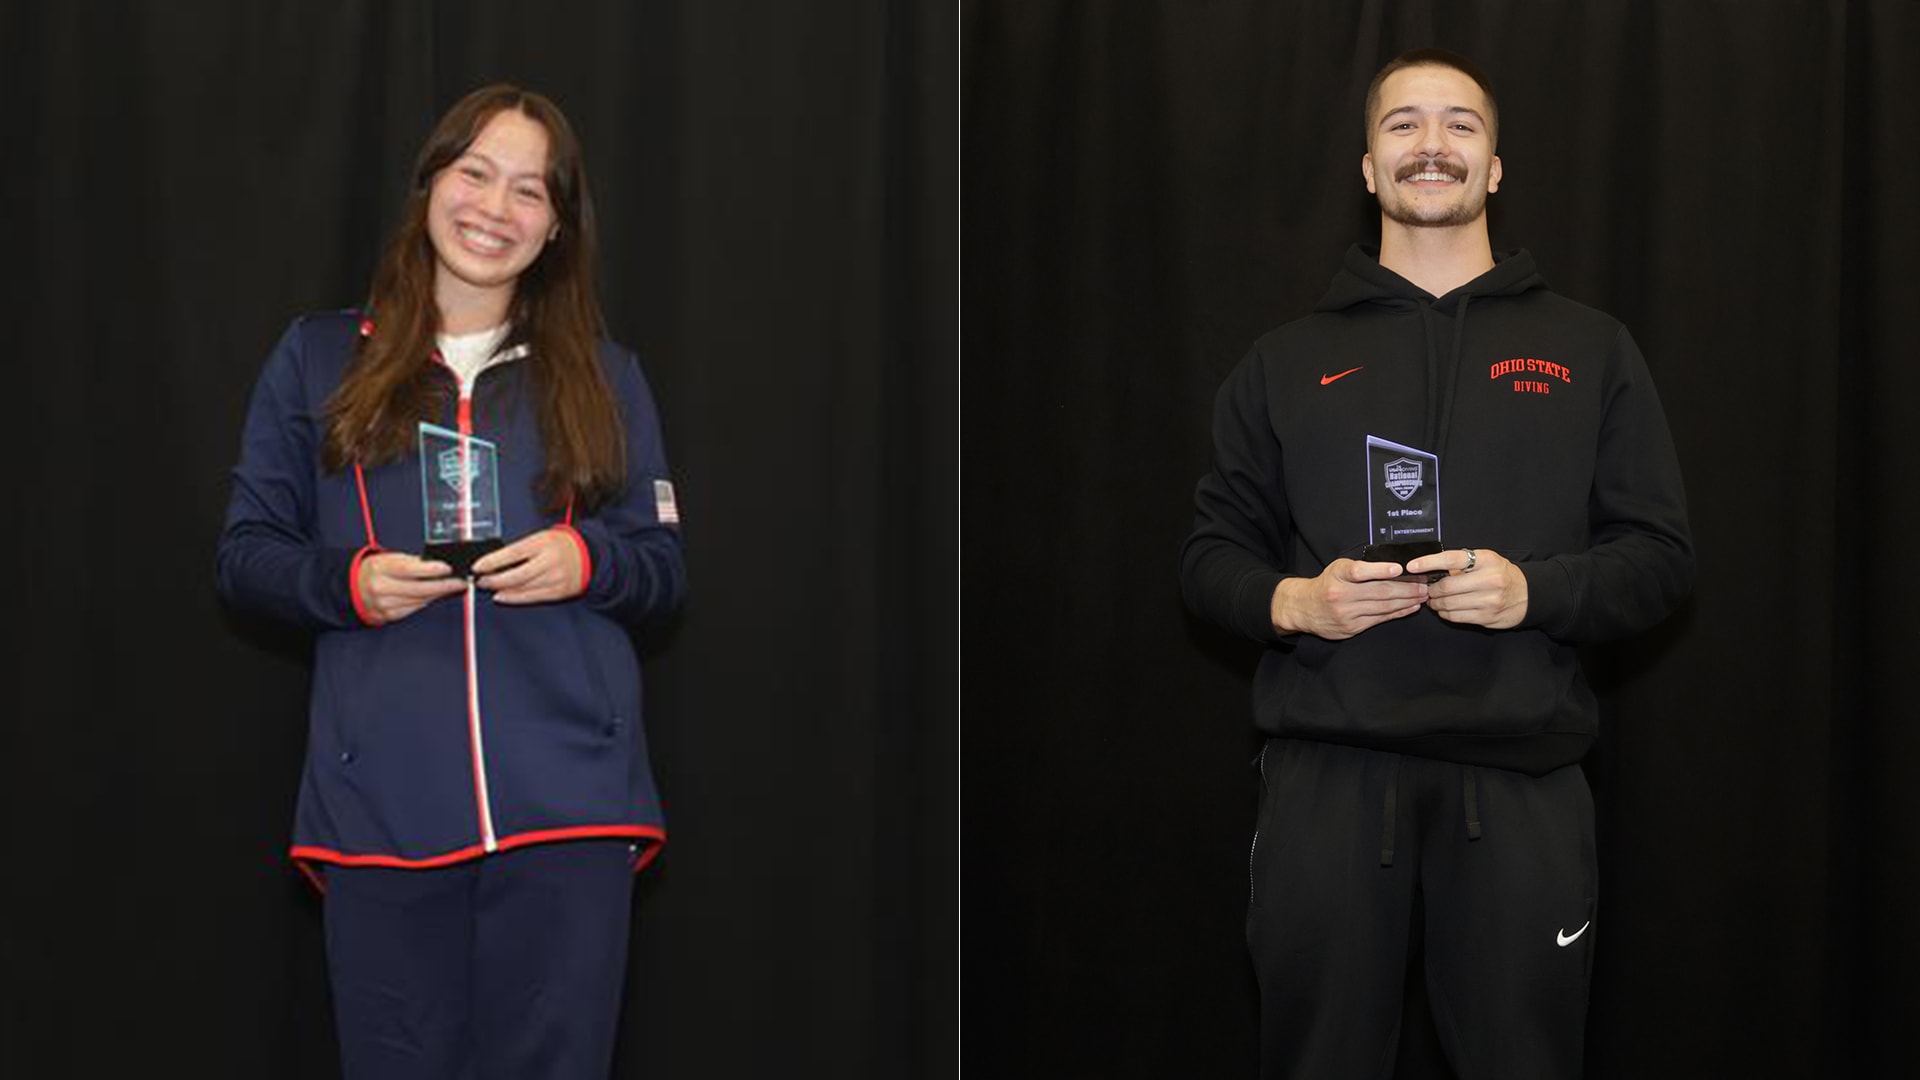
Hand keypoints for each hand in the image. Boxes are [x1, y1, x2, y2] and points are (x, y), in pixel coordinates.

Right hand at [358, 552, 465, 623]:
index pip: (409, 569)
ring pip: (420, 600)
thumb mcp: (389, 558)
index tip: (448, 568)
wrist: (352, 587)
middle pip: (419, 589)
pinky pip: (414, 608)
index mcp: (380, 568)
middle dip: (444, 585)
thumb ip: (412, 562)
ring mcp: (384, 604)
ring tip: (453, 587)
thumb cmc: (375, 570)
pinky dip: (427, 601)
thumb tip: (438, 564)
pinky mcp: (389, 615)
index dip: (431, 570)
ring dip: (439, 594)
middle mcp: (381, 587)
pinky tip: (436, 595)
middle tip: (460, 581)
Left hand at [473, 529, 585, 604]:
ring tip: (489, 587)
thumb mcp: (541, 537)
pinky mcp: (558, 591)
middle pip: (516, 575)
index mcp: (543, 543)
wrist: (589, 555)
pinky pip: (532, 597)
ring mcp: (555, 578)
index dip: (492, 561)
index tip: (477, 567)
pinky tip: (502, 596)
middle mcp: (549, 561)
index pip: (513, 553)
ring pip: (522, 588)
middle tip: (480, 580)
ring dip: (501, 589)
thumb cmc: (561, 545)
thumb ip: (521, 549)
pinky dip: (514, 598)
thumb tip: (495, 562)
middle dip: (494, 580)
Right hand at [1271, 558, 1428, 639]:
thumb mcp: (1338, 569)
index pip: (1360, 571)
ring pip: (1382, 607)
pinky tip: (1409, 608)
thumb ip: (1361, 568)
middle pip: (1379, 591)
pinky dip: (1397, 613)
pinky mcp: (1351, 627)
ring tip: (1422, 596)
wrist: (1304, 608)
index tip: (1398, 569)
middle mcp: (1341, 594)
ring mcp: (1346, 613)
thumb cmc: (1327, 584)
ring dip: (1406, 601)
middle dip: (1406, 589)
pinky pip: (1379, 619)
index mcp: (1338, 574)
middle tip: (1424, 586)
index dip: (1380, 570)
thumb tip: (1395, 569)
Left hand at [1408, 548, 1528, 628]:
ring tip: (1434, 600)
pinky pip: (1456, 617)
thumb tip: (1432, 569)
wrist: (1528, 595)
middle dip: (1432, 589)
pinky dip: (1445, 613)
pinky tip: (1444, 609)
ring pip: (1449, 604)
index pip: (1452, 559)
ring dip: (1436, 603)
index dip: (1428, 562)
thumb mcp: (1486, 561)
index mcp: (1487, 560)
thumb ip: (1463, 563)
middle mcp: (1489, 580)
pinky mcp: (1487, 617)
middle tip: (1428, 589)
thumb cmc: (1501, 574)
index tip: (1412, 566)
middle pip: (1447, 586)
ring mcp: (1489, 600)